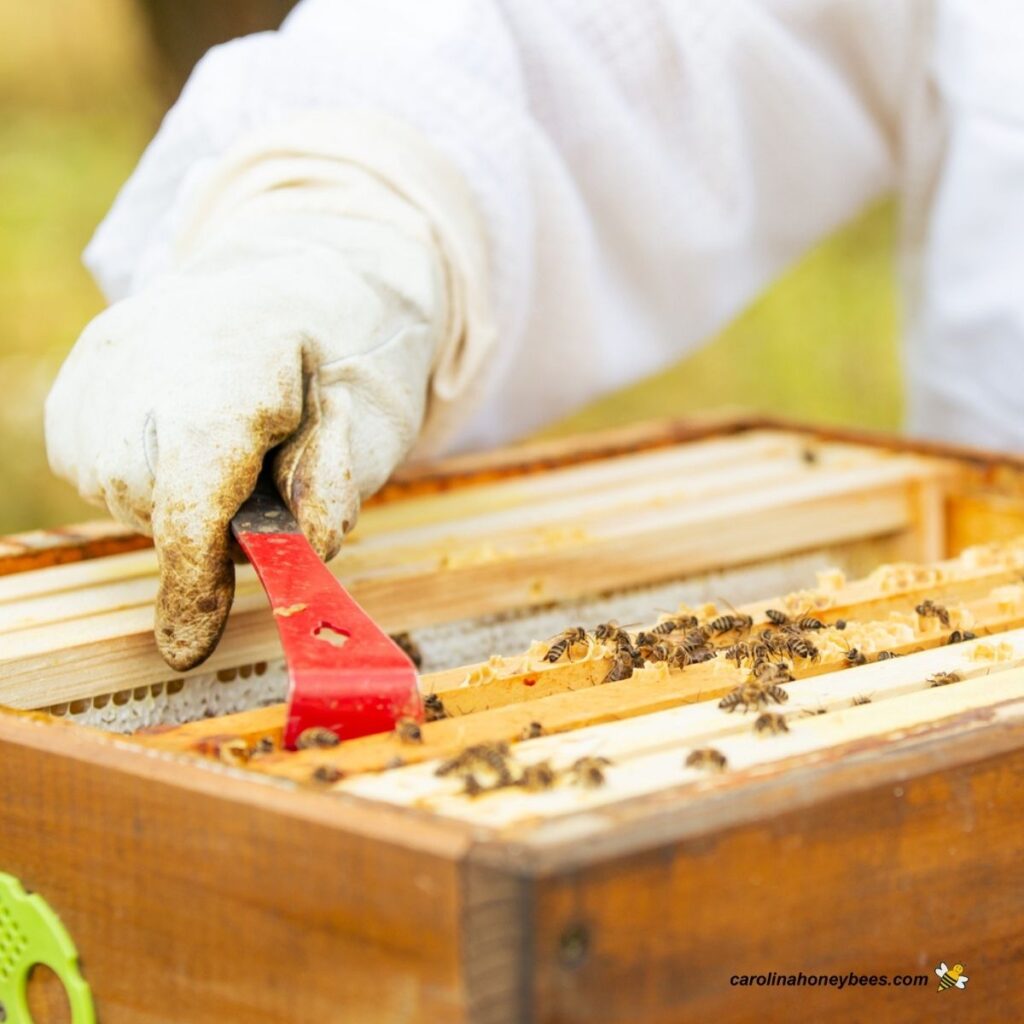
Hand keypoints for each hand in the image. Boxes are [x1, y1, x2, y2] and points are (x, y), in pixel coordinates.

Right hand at [46, 190, 445, 670]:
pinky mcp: (79, 370)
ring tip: (222, 447)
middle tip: (253, 488)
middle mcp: (147, 357)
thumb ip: (333, 495)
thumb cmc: (344, 356)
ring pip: (114, 485)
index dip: (190, 581)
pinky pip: (90, 459)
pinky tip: (182, 436)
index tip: (189, 646)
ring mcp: (101, 358)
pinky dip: (138, 470)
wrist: (297, 274)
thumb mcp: (372, 425)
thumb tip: (297, 562)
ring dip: (170, 497)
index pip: (188, 500)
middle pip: (147, 502)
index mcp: (233, 367)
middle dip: (201, 526)